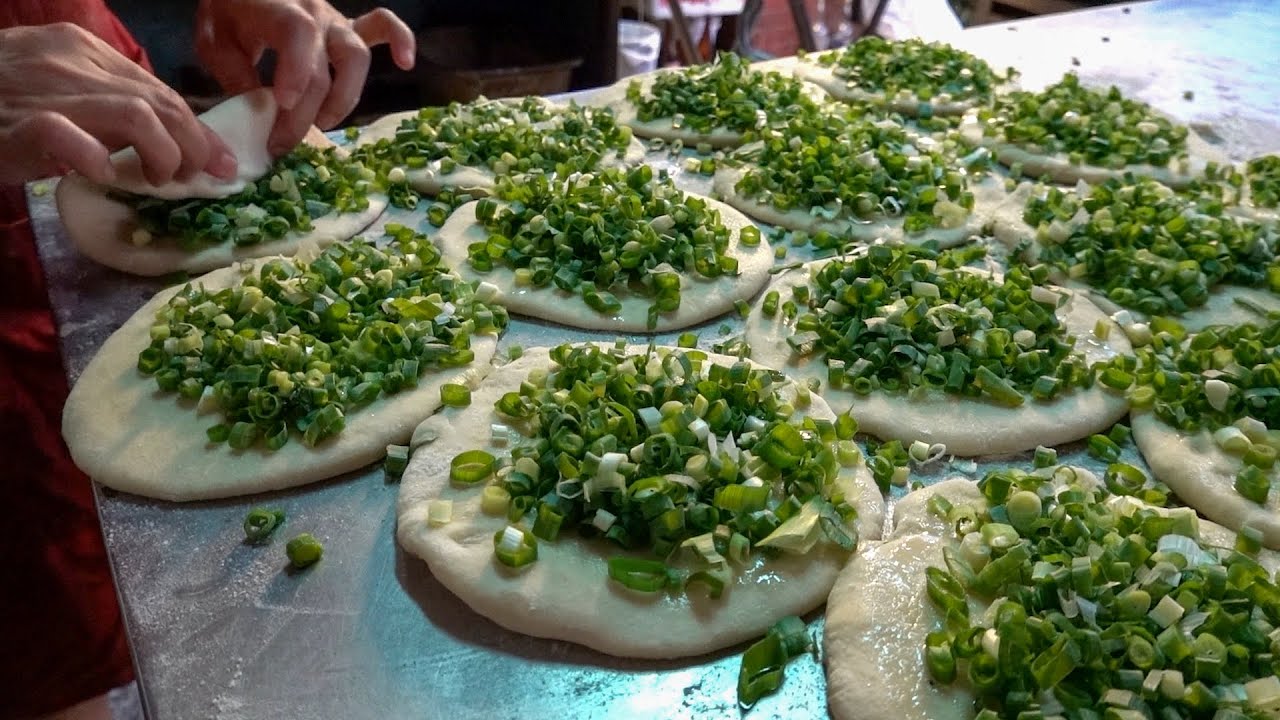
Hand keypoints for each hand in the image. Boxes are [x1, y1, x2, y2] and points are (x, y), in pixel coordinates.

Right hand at [0, 23, 235, 185]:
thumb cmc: (5, 101)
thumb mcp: (64, 91)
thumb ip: (111, 104)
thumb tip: (177, 140)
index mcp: (83, 49)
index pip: (158, 88)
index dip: (198, 129)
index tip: (221, 161)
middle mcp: (70, 62)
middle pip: (157, 102)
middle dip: (193, 144)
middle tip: (201, 176)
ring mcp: (45, 90)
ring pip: (132, 114)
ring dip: (162, 153)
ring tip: (161, 179)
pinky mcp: (20, 123)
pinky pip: (65, 136)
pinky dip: (94, 157)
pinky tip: (104, 174)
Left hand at [195, 0, 415, 154]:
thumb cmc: (229, 15)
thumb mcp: (215, 42)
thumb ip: (235, 74)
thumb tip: (261, 113)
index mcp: (279, 10)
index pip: (298, 36)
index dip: (297, 73)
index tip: (283, 106)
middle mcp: (314, 14)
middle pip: (326, 67)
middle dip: (307, 113)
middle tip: (283, 144)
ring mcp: (336, 21)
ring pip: (357, 58)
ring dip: (344, 98)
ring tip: (323, 124)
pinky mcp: (349, 28)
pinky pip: (382, 27)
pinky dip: (400, 41)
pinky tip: (406, 64)